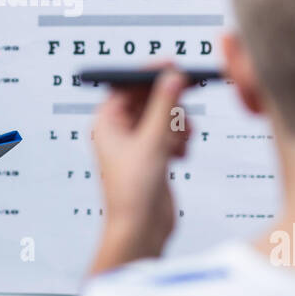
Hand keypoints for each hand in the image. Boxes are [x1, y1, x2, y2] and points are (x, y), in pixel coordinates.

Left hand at [88, 63, 190, 272]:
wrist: (140, 231)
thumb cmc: (133, 193)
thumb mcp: (152, 142)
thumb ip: (163, 106)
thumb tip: (172, 76)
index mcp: (106, 123)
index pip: (127, 85)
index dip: (150, 73)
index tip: (173, 65)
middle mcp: (119, 131)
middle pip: (148, 98)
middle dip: (169, 103)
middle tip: (188, 99)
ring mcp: (136, 144)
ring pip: (162, 116)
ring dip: (177, 123)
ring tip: (182, 139)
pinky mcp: (152, 157)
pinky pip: (169, 134)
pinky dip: (178, 139)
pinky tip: (180, 155)